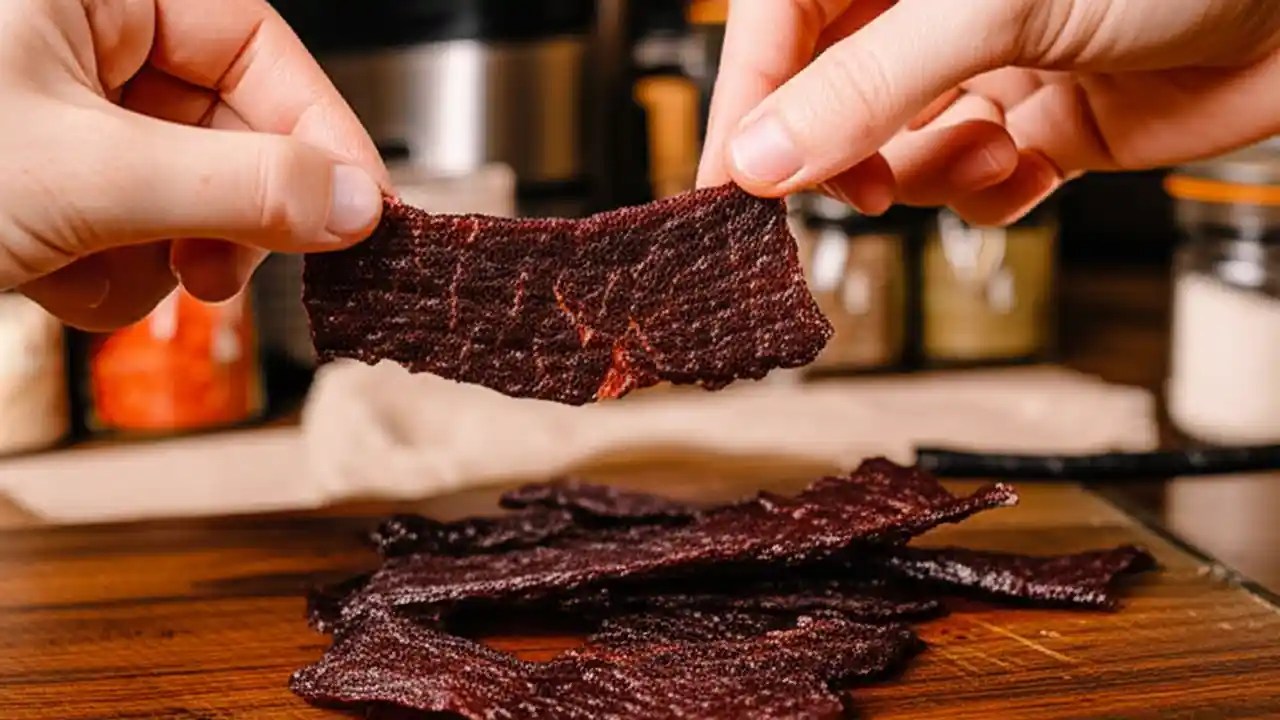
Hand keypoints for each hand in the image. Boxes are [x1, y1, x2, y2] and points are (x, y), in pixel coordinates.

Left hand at [0, 0, 388, 329]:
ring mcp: (64, 125)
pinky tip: (48, 278)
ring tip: (86, 269)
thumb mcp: (87, 173)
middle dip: (214, 219)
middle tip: (214, 273)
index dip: (317, 127)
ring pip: (182, 200)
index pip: (252, 42)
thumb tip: (353, 203)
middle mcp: (82, 50)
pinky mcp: (49, 191)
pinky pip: (128, 238)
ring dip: (148, 262)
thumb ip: (237, 186)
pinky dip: (100, 277)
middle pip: (227, 133)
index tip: (361, 207)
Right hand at [698, 0, 1279, 224]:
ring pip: (894, 152)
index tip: (728, 182)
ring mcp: (982, 65)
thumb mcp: (996, 4)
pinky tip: (1027, 158)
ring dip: (929, 171)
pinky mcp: (1035, 122)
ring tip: (986, 146)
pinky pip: (968, 182)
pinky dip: (989, 189)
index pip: (777, 23)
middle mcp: (931, 8)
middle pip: (827, 96)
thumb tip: (761, 157)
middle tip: (853, 185)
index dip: (746, 102)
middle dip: (842, 151)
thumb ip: (868, 83)